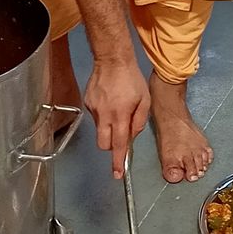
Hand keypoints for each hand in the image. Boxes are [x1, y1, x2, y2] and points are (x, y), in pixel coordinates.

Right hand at [84, 55, 150, 179]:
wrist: (112, 60)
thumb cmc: (131, 79)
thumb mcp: (145, 101)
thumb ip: (139, 121)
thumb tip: (132, 136)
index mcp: (120, 115)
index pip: (119, 145)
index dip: (118, 161)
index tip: (117, 174)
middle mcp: (104, 115)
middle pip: (103, 144)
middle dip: (112, 145)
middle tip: (120, 134)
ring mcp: (93, 109)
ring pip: (100, 130)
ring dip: (109, 127)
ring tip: (117, 108)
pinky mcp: (87, 103)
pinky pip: (96, 117)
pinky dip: (103, 115)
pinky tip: (109, 101)